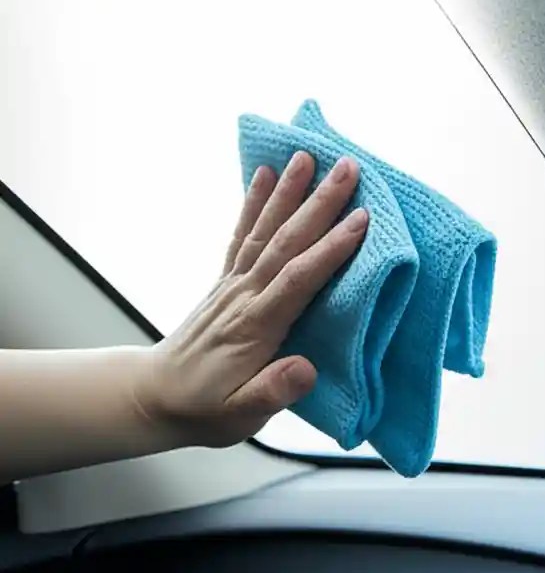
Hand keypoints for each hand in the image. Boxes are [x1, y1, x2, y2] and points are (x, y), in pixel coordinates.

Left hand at [137, 151, 367, 447]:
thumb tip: (305, 369)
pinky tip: (265, 175)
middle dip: (318, 204)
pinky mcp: (227, 281)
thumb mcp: (241, 416)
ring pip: (264, 231)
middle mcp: (243, 296)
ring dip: (288, 192)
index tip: (361, 220)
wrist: (155, 399)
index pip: (297, 280)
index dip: (330, 249)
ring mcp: (232, 285)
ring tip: (308, 155)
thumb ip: (273, 392)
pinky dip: (254, 202)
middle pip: (284, 242)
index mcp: (255, 327)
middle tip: (348, 168)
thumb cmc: (206, 410)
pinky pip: (242, 234)